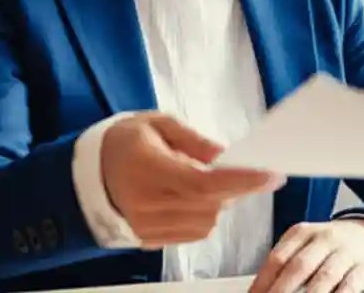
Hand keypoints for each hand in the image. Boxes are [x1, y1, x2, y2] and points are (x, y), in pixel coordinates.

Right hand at [100, 112, 284, 247]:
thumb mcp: (157, 123)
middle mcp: (145, 202)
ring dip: (220, 203)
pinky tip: (197, 197)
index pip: (202, 182)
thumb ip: (193, 139)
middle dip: (236, 188)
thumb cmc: (128, 140)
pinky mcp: (149, 239)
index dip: (240, 180)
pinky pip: (194, 233)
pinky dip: (205, 215)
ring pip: (205, 223)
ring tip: (210, 181)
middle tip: (249, 171)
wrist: (92, 171)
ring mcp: (146, 225)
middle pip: (209, 205)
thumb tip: (224, 155)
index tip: (271, 174)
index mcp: (147, 167)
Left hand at [249, 219, 363, 292]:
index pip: (278, 258)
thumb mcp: (304, 245)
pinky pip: (349, 286)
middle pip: (299, 266)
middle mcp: (324, 238)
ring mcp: (345, 252)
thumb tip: (257, 292)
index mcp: (302, 232)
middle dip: (281, 291)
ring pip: (324, 277)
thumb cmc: (326, 248)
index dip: (263, 282)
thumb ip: (283, 265)